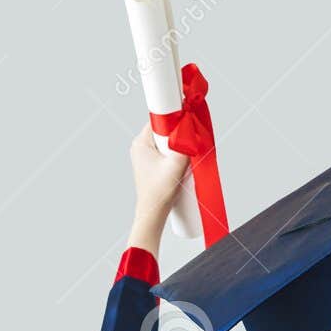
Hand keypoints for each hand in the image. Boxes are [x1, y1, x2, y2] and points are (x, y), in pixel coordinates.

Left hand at [128, 125, 188, 251]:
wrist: (154, 212)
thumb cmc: (159, 192)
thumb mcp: (176, 165)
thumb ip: (183, 145)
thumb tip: (190, 129)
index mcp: (141, 143)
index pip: (159, 120)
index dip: (174, 119)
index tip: (185, 119)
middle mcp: (140, 147)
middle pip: (164, 131)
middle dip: (178, 137)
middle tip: (186, 148)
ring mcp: (145, 156)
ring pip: (167, 143)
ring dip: (179, 148)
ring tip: (183, 161)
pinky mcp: (152, 165)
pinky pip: (167, 152)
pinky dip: (176, 156)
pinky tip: (182, 165)